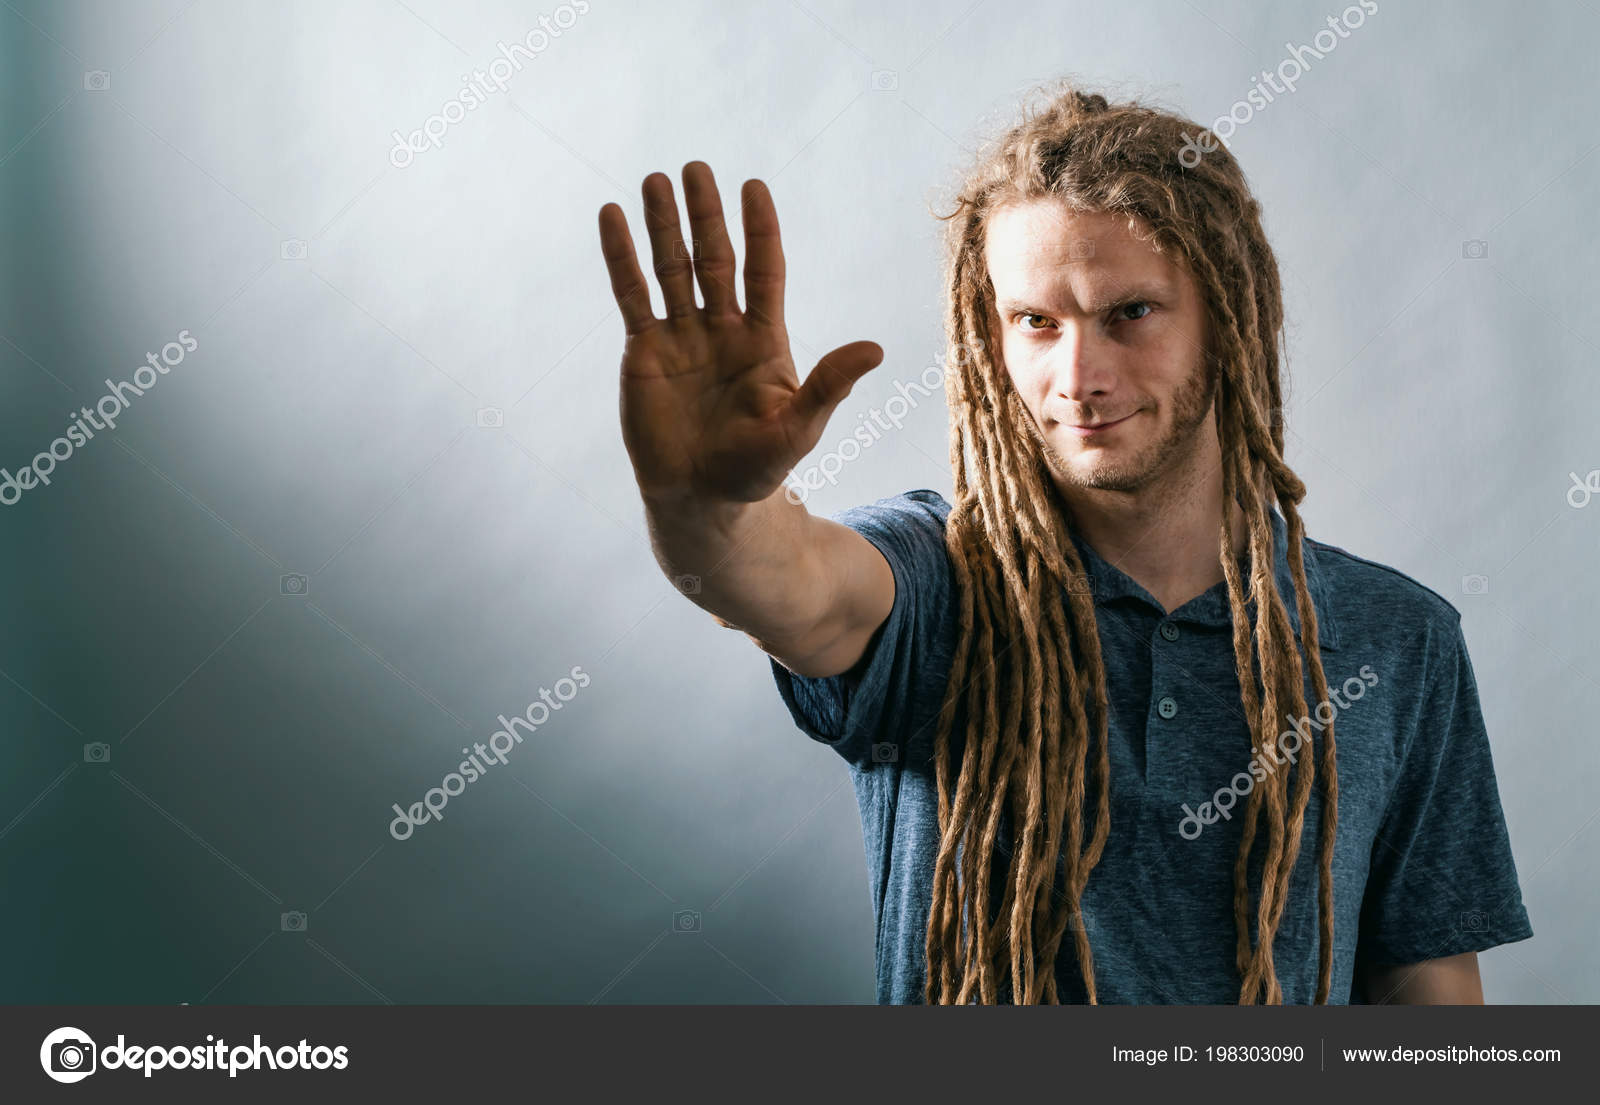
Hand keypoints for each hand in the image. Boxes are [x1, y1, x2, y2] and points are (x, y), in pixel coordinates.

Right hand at [598, 162, 882, 504]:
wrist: (700, 500)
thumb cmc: (755, 469)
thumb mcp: (799, 427)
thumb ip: (829, 385)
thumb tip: (876, 348)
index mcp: (763, 339)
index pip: (763, 271)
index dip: (759, 230)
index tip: (753, 186)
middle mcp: (722, 328)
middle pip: (714, 258)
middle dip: (706, 215)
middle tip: (697, 167)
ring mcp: (681, 336)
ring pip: (672, 268)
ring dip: (663, 224)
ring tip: (656, 179)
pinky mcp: (644, 351)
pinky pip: (631, 295)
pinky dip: (621, 256)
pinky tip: (612, 215)